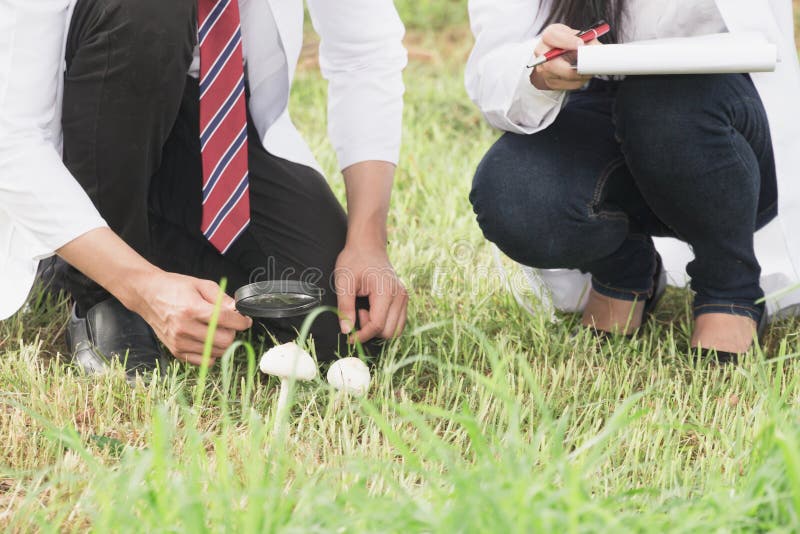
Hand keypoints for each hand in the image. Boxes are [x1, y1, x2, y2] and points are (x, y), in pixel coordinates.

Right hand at [128, 272, 251, 364]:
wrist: (147, 295)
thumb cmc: (174, 287)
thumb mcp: (200, 284)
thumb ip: (221, 297)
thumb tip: (237, 309)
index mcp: (192, 309)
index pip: (227, 321)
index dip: (242, 321)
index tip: (245, 320)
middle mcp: (185, 328)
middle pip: (224, 340)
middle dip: (232, 332)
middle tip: (229, 324)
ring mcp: (180, 342)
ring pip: (216, 352)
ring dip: (223, 343)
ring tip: (217, 330)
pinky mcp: (176, 351)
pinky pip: (203, 361)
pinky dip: (211, 353)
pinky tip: (208, 341)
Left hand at [335, 244, 407, 343]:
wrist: (368, 245)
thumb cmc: (355, 260)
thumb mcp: (344, 281)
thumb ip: (345, 307)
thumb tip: (346, 330)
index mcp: (386, 291)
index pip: (377, 325)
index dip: (362, 335)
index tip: (349, 337)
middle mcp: (400, 296)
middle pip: (389, 331)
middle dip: (370, 330)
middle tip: (357, 312)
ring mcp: (404, 297)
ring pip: (395, 330)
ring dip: (378, 328)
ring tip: (364, 310)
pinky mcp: (403, 299)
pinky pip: (397, 322)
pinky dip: (384, 323)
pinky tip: (372, 310)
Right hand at [530, 24, 600, 90]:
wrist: (558, 56)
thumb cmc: (569, 43)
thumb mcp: (578, 35)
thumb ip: (589, 39)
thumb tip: (599, 49)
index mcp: (549, 36)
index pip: (552, 36)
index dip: (566, 41)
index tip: (580, 44)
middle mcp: (543, 53)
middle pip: (551, 64)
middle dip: (572, 68)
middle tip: (587, 67)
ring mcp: (544, 70)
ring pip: (561, 77)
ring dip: (579, 76)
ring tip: (589, 71)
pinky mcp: (550, 82)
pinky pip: (566, 85)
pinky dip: (578, 82)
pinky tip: (583, 75)